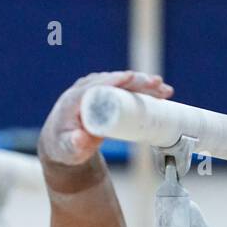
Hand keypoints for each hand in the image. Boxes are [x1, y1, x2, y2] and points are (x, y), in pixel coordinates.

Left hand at [38, 70, 173, 166]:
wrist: (61, 145)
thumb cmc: (64, 148)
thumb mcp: (68, 150)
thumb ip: (73, 145)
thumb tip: (80, 138)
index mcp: (74, 99)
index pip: (97, 84)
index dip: (115, 80)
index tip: (131, 77)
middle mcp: (85, 89)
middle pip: (115, 79)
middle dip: (137, 81)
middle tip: (159, 86)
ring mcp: (95, 89)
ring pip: (122, 81)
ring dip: (144, 84)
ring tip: (165, 91)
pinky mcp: (104, 92)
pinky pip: (124, 86)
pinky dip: (141, 88)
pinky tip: (158, 90)